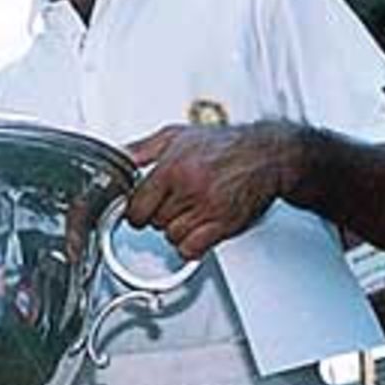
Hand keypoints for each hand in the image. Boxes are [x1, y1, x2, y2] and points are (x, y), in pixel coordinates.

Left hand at [124, 122, 300, 258]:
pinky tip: (195, 231)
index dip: (135, 209)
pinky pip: (191, 249)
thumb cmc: (224, 145)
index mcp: (172, 168)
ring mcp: (207, 209)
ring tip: (187, 213)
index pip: (136, 205)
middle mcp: (188, 189)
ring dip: (175, 229)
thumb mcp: (176, 135)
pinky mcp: (224, 225)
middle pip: (153, 222)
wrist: (267, 155)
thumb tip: (118, 157)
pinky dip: (189, 246)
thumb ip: (142, 149)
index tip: (140, 207)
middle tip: (171, 205)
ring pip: (171, 236)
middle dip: (157, 216)